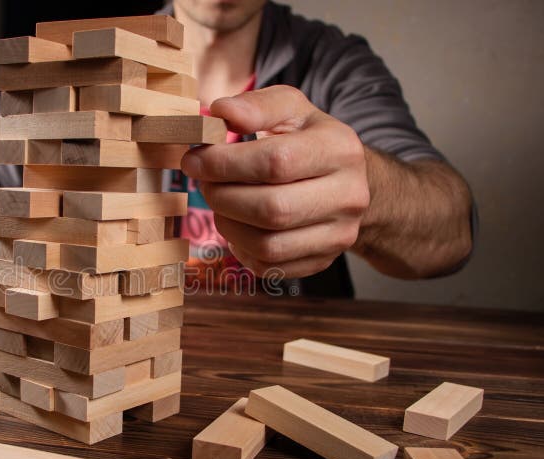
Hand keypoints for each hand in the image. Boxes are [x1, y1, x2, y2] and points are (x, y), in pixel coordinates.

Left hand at [181, 85, 368, 277]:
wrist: (348, 181)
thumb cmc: (308, 141)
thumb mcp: (290, 110)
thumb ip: (256, 106)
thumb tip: (221, 112)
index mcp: (340, 149)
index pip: (276, 162)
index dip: (225, 163)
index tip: (194, 159)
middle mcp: (349, 196)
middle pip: (272, 209)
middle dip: (223, 196)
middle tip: (204, 183)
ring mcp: (339, 234)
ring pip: (268, 244)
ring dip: (228, 224)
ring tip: (220, 202)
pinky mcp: (323, 260)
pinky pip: (269, 265)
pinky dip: (242, 248)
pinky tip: (238, 225)